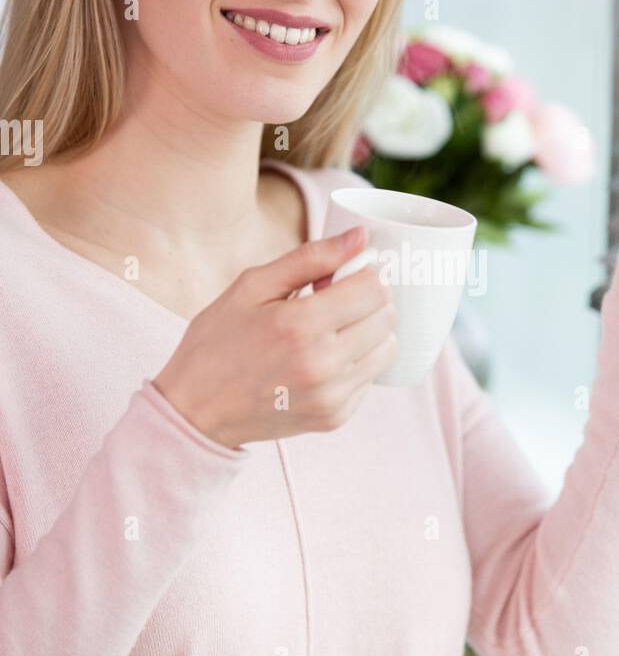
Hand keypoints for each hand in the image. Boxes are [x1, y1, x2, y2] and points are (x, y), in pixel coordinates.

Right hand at [152, 228, 397, 448]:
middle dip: (369, 300)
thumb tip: (360, 237)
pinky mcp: (335, 418)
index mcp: (301, 325)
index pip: (374, 289)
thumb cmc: (218, 341)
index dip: (365, 274)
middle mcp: (323, 364)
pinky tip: (323, 358)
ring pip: (386, 349)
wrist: (195, 411)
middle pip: (386, 317)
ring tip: (331, 329)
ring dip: (368, 331)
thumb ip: (311, 258)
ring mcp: (331, 396)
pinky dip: (356, 363)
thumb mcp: (252, 286)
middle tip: (335, 300)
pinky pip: (370, 379)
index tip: (345, 275)